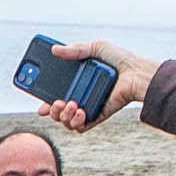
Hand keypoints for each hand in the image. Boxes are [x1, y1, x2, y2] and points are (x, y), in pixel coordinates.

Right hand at [38, 40, 160, 131]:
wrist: (136, 74)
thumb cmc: (121, 60)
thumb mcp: (96, 48)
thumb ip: (75, 49)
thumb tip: (55, 49)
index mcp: (76, 82)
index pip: (53, 93)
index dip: (43, 97)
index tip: (38, 95)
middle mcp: (79, 97)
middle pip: (55, 110)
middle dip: (51, 109)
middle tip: (55, 101)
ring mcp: (87, 108)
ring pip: (64, 121)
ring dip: (62, 115)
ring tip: (71, 105)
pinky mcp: (96, 117)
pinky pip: (79, 128)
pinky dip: (75, 122)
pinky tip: (79, 111)